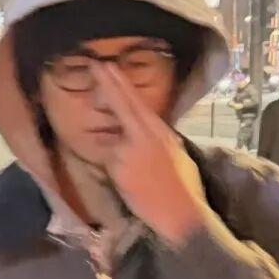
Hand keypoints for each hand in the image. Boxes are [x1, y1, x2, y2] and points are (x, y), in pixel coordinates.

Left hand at [90, 61, 205, 247]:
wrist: (179, 213)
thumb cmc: (184, 186)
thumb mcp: (177, 152)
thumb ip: (160, 136)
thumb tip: (148, 127)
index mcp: (160, 130)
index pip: (136, 102)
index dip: (119, 83)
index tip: (107, 67)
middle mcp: (142, 135)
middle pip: (121, 105)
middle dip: (107, 84)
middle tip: (94, 65)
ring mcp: (126, 151)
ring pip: (113, 143)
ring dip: (120, 155)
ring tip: (143, 175)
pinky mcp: (116, 169)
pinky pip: (111, 165)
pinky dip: (118, 171)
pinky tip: (135, 184)